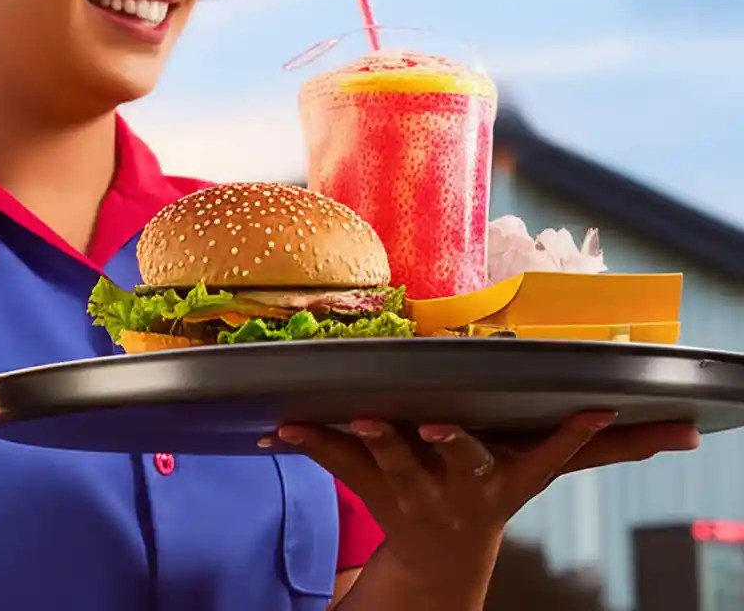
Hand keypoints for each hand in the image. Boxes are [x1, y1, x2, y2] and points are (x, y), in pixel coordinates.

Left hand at [275, 413, 698, 593]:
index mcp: (504, 480)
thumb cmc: (490, 494)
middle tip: (435, 422)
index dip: (573, 437)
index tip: (591, 411)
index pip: (546, 458)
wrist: (439, 561)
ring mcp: (414, 492)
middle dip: (452, 441)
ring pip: (392, 464)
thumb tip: (689, 429)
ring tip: (357, 415)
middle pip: (462, 460)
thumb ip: (597, 446)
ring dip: (373, 440)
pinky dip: (311, 442)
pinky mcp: (372, 488)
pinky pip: (338, 462)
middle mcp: (462, 488)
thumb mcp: (537, 471)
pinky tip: (284, 427)